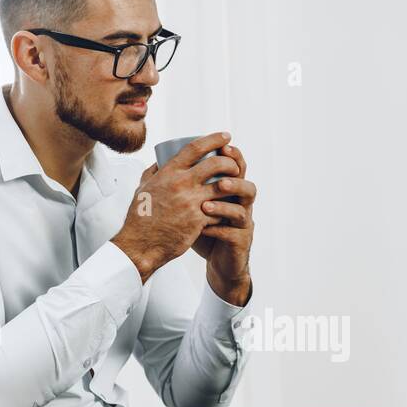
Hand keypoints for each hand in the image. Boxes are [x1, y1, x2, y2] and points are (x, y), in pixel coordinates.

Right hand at [110, 131, 238, 281]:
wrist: (141, 244)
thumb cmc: (140, 216)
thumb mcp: (143, 187)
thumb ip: (154, 172)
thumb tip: (161, 161)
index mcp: (168, 172)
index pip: (195, 147)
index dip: (214, 139)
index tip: (226, 136)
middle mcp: (181, 184)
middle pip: (216, 164)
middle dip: (230, 161)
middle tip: (235, 165)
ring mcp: (191, 202)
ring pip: (222, 187)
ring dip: (234, 185)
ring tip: (236, 186)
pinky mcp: (198, 220)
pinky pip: (220, 210)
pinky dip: (225, 209)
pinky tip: (227, 209)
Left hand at [193, 142, 254, 306]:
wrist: (217, 260)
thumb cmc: (203, 229)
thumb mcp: (193, 206)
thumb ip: (184, 185)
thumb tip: (159, 164)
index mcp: (231, 192)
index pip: (237, 168)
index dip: (233, 155)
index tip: (222, 145)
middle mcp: (241, 204)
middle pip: (247, 184)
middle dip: (235, 177)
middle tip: (220, 177)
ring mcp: (243, 223)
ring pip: (243, 208)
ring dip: (225, 204)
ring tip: (206, 204)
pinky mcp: (240, 241)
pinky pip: (232, 232)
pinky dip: (217, 228)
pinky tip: (203, 228)